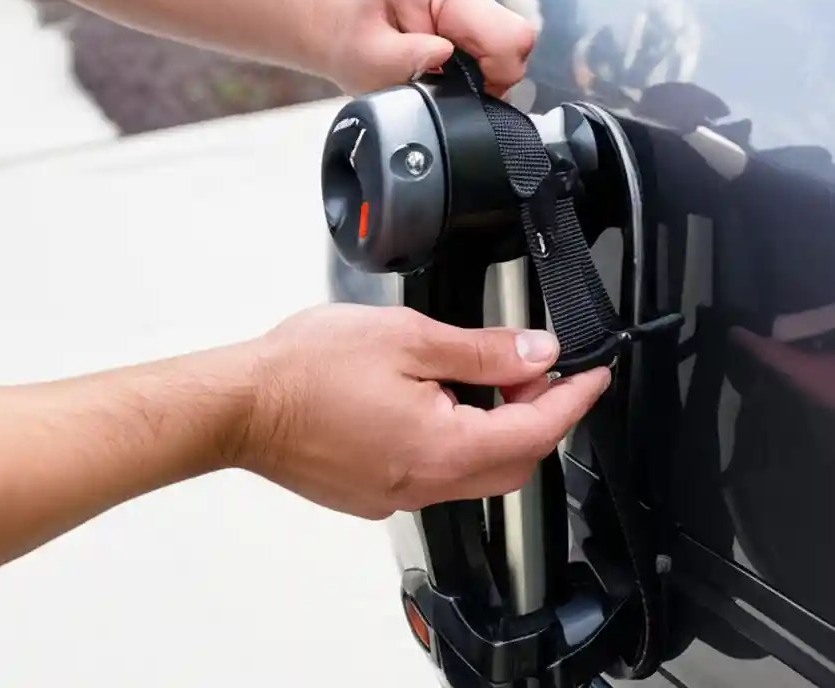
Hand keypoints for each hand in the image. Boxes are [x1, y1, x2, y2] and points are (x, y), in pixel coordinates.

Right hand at [238, 304, 609, 518]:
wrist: (240, 406)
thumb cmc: (306, 371)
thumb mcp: (409, 338)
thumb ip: (483, 351)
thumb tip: (535, 355)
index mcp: (442, 447)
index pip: (536, 431)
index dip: (574, 400)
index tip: (593, 375)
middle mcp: (425, 485)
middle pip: (513, 462)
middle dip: (538, 417)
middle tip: (533, 371)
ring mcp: (398, 495)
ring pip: (474, 472)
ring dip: (494, 430)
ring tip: (479, 380)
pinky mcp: (373, 494)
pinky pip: (435, 477)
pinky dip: (454, 443)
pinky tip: (433, 404)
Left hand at [322, 0, 536, 96]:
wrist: (347, 27)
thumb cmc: (355, 41)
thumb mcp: (368, 56)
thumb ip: (404, 58)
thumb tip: (443, 56)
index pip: (508, 35)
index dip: (495, 73)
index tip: (462, 87)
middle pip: (516, 41)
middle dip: (487, 74)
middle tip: (447, 82)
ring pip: (509, 45)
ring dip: (480, 70)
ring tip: (441, 72)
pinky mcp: (476, 7)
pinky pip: (496, 44)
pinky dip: (476, 64)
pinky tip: (448, 65)